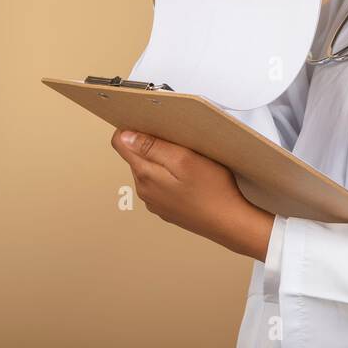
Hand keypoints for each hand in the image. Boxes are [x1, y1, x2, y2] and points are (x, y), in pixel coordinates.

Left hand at [110, 128, 274, 261]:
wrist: (228, 222)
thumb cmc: (212, 190)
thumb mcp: (184, 159)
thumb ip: (152, 147)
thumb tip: (125, 136)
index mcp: (145, 173)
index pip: (120, 142)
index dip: (132, 128)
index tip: (151, 125)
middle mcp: (143, 189)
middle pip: (135, 155)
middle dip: (150, 144)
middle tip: (179, 144)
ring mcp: (154, 201)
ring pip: (148, 170)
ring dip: (161, 161)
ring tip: (187, 162)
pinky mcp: (165, 208)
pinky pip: (159, 185)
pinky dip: (169, 177)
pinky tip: (189, 179)